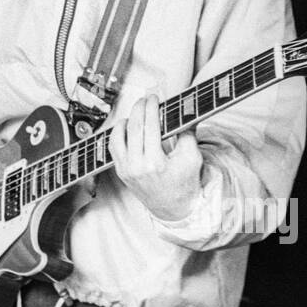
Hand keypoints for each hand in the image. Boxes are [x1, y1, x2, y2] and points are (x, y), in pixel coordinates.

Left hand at [108, 95, 203, 221]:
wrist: (174, 208)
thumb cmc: (185, 182)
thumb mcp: (192, 158)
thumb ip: (187, 133)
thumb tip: (183, 110)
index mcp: (155, 163)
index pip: (150, 127)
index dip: (151, 108)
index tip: (154, 98)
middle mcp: (136, 167)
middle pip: (133, 128)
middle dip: (138, 109)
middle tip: (145, 99)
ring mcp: (125, 170)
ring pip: (117, 137)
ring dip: (125, 120)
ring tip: (135, 112)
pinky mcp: (121, 172)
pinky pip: (113, 148)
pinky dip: (117, 134)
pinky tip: (126, 126)